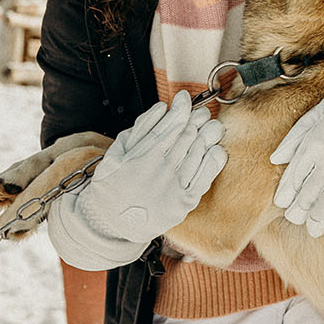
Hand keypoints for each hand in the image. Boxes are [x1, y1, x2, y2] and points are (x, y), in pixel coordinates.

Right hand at [77, 90, 226, 242]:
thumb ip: (140, 129)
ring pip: (199, 152)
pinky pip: (206, 175)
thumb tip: (162, 108)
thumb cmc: (111, 186)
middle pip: (187, 136)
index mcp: (143, 158)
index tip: (184, 99)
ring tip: (210, 126)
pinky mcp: (185, 202)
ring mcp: (175, 188)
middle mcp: (161, 172)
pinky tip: (214, 148)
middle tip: (201, 112)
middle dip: (196, 119)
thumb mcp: (116, 154)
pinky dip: (214, 159)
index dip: (181, 109)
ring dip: (207, 135)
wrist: (110, 225)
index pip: (170, 126)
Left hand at [270, 84, 323, 236]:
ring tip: (314, 227)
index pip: (292, 180)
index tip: (285, 204)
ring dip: (314, 224)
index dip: (286, 196)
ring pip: (321, 211)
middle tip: (297, 218)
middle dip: (297, 213)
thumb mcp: (319, 112)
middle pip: (304, 199)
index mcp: (313, 144)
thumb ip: (295, 136)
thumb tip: (274, 160)